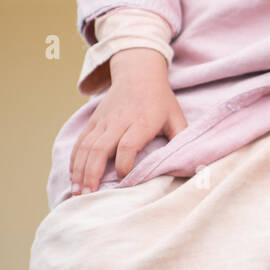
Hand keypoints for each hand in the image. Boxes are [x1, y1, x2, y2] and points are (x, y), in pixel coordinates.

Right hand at [69, 49, 186, 193]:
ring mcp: (103, 121)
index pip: (128, 145)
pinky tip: (74, 176)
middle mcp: (118, 121)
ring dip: (79, 171)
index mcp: (141, 121)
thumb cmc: (160, 100)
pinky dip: (74, 160)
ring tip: (77, 192)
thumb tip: (195, 164)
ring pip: (86, 147)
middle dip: (92, 174)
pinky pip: (80, 142)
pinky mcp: (93, 121)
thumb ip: (182, 139)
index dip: (124, 164)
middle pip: (100, 149)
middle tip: (89, 196)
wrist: (138, 73)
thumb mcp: (176, 116)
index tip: (123, 179)